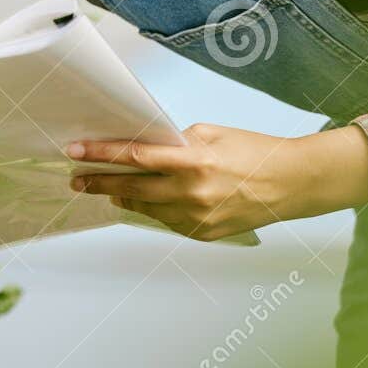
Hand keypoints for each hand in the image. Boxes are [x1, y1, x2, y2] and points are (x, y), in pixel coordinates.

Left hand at [66, 122, 367, 240]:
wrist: (293, 184)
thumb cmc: (254, 151)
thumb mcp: (212, 134)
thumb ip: (175, 141)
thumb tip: (144, 147)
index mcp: (194, 161)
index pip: (136, 156)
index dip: (101, 154)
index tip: (75, 151)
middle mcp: (192, 193)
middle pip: (132, 188)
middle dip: (100, 183)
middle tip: (76, 180)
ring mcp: (198, 218)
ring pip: (146, 209)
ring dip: (123, 199)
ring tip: (106, 190)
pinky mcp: (204, 234)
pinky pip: (167, 222)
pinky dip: (154, 210)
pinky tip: (143, 202)